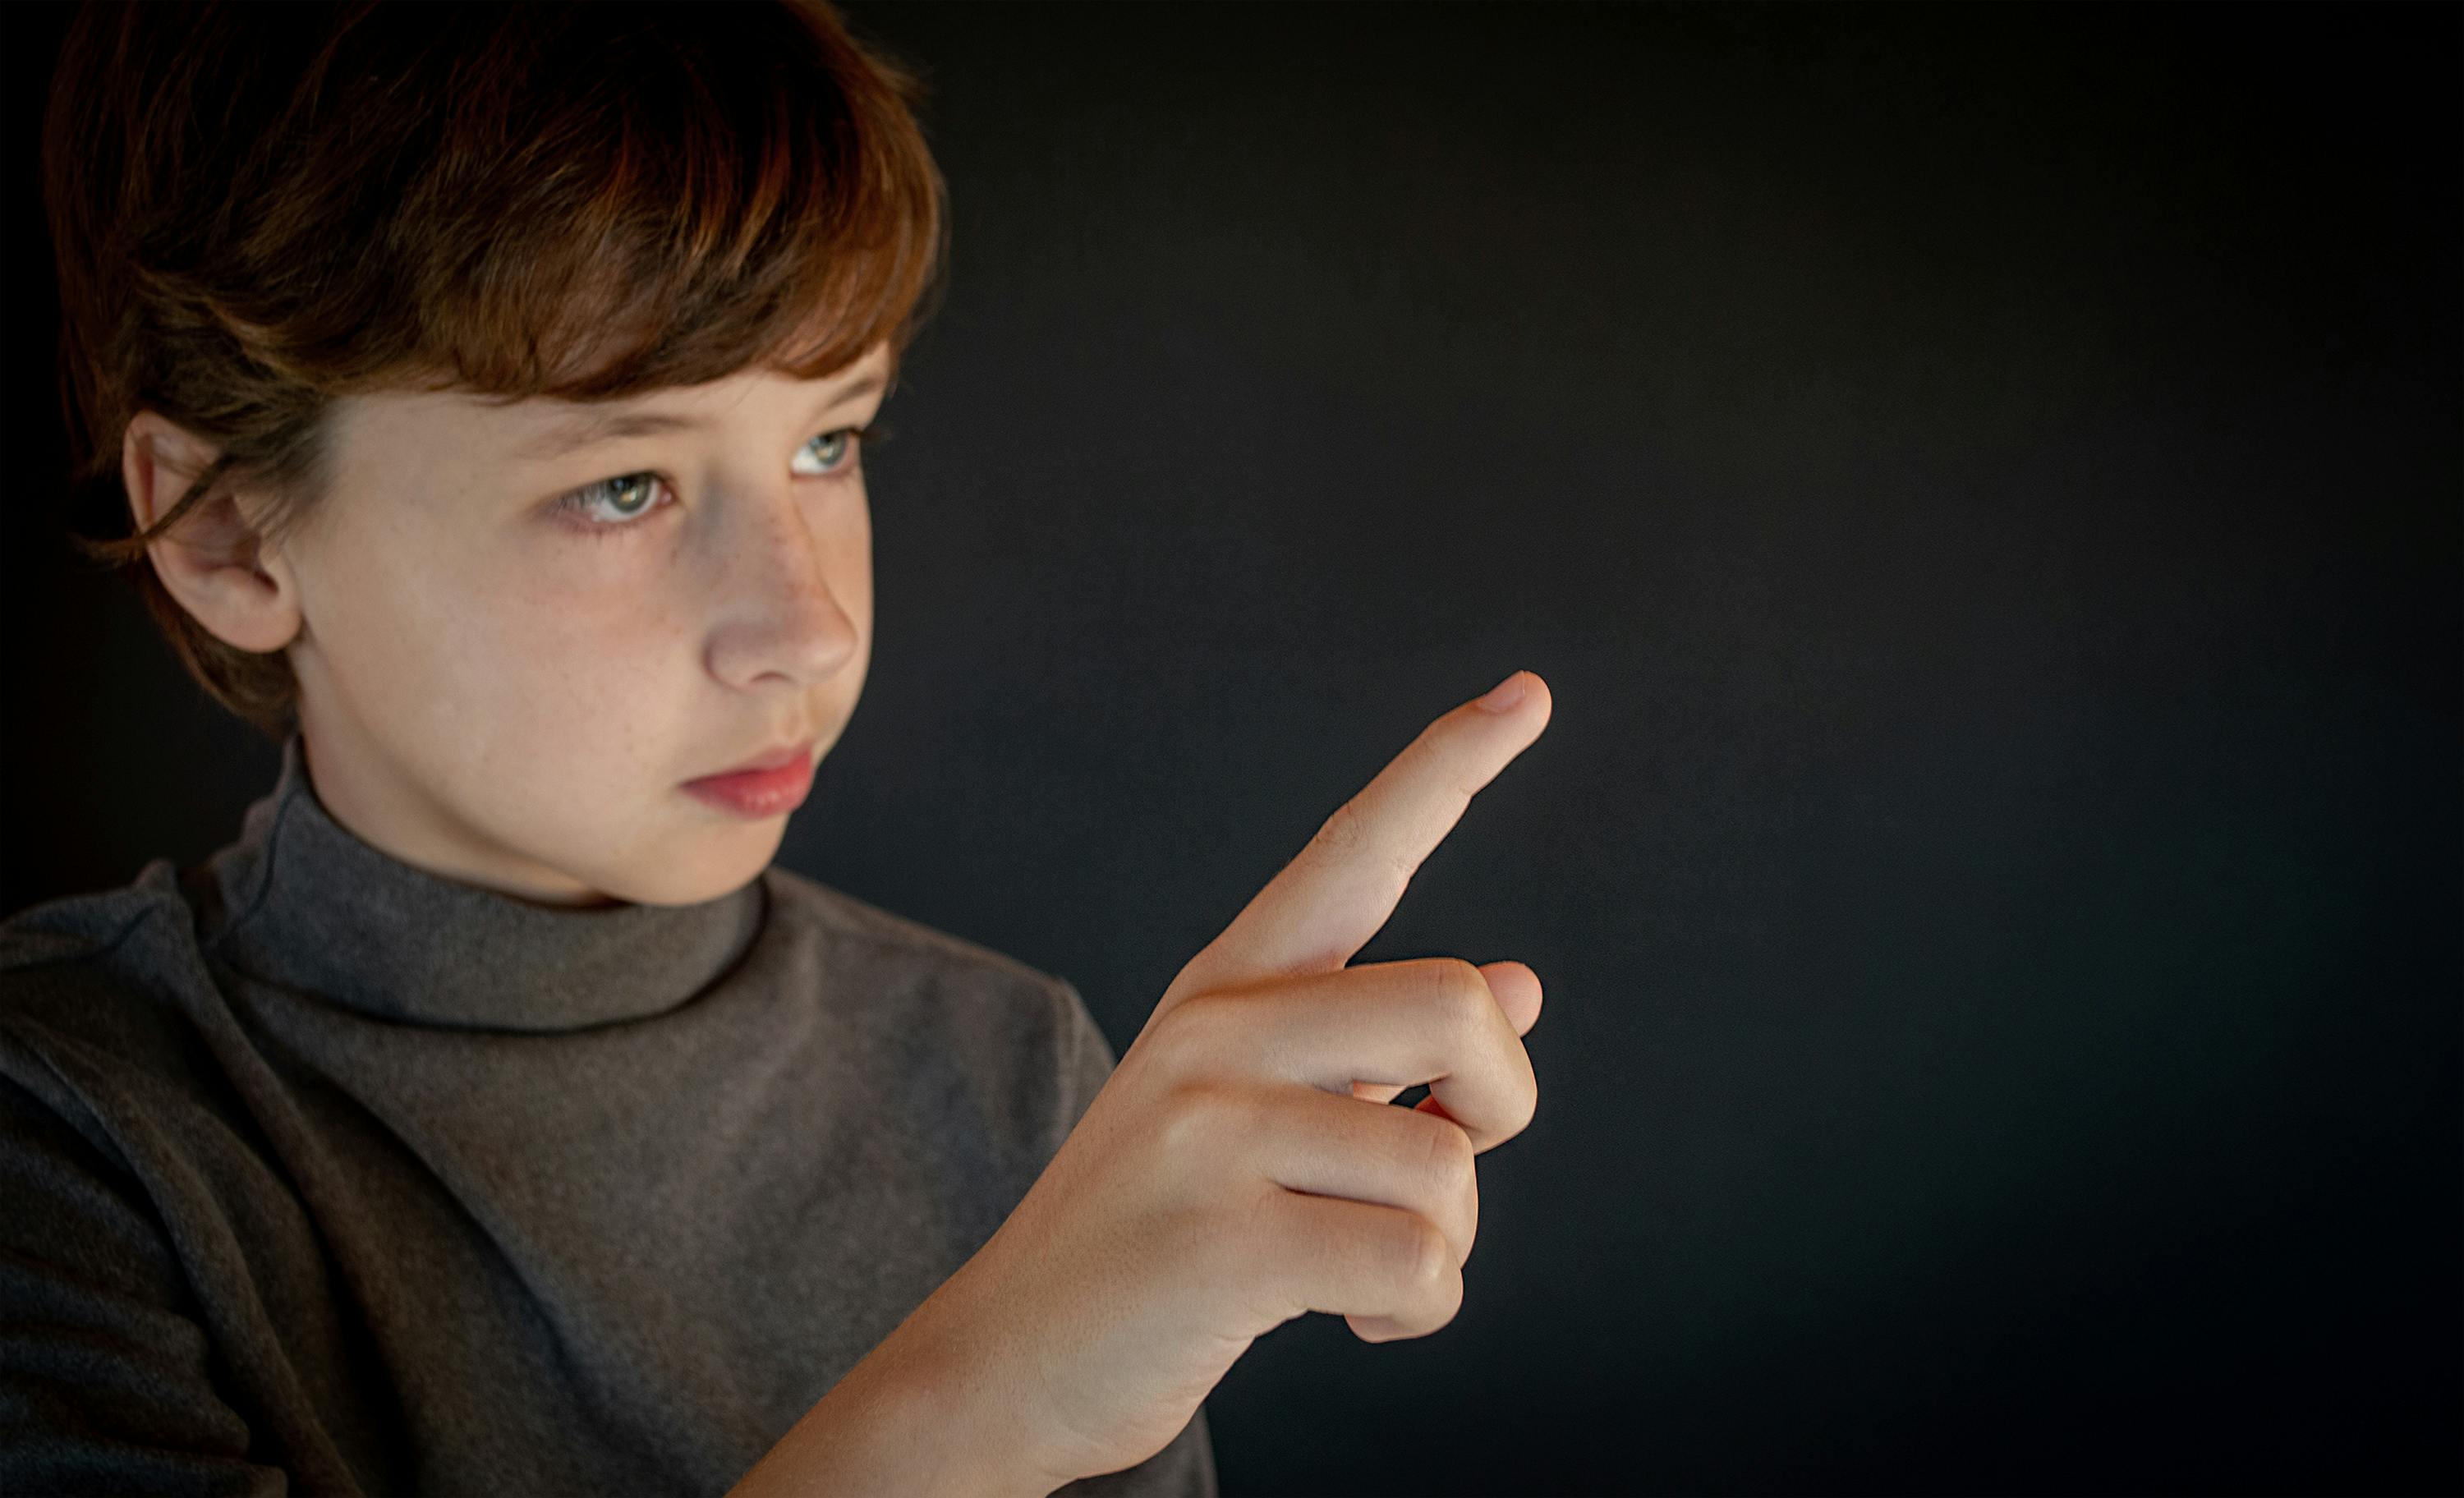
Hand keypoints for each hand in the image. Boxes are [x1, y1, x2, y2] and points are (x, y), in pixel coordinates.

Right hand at [895, 670, 1552, 1491]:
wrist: (1002, 1360)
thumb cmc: (1155, 1235)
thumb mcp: (1254, 1114)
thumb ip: (1378, 1048)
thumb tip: (1524, 984)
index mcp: (1225, 988)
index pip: (1354, 853)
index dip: (1447, 770)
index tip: (1528, 694)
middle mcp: (1213, 1032)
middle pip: (1455, 1006)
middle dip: (1503, 1100)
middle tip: (1451, 1157)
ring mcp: (1207, 1131)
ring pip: (1446, 1161)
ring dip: (1446, 1242)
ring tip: (1362, 1267)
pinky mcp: (1221, 1242)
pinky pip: (1416, 1262)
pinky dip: (1418, 1311)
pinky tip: (1351, 1320)